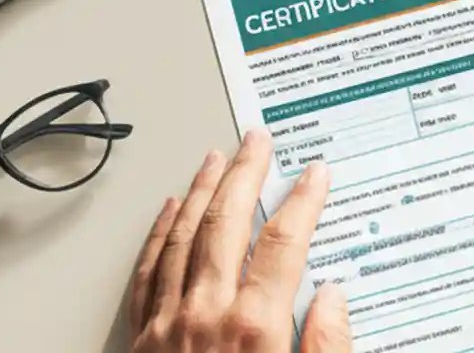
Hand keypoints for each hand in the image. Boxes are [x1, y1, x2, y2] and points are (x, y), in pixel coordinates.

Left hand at [128, 131, 350, 351]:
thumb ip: (326, 347)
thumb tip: (332, 298)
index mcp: (254, 328)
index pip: (283, 244)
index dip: (303, 202)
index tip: (314, 175)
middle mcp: (207, 315)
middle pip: (227, 224)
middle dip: (244, 174)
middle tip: (256, 142)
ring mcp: (168, 325)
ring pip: (183, 238)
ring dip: (202, 191)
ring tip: (215, 160)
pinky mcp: (141, 340)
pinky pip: (147, 272)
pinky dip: (160, 234)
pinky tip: (170, 211)